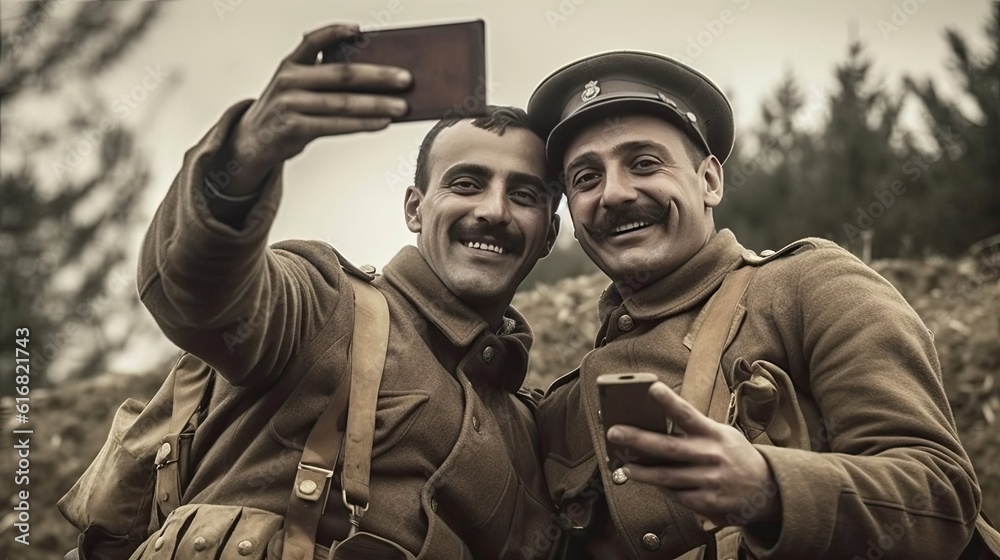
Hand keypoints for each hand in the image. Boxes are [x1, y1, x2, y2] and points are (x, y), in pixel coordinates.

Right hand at [219, 23, 411, 194]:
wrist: (253, 142)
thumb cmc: (287, 111)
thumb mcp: (296, 86)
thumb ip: (322, 75)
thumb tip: (374, 76)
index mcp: (291, 64)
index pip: (313, 40)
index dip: (335, 32)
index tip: (359, 30)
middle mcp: (288, 80)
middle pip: (340, 74)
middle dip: (378, 77)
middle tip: (406, 79)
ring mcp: (290, 104)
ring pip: (342, 103)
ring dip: (376, 105)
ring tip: (402, 106)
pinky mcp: (294, 128)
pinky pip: (336, 125)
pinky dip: (362, 124)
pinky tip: (382, 122)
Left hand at [606, 382, 780, 526]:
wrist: (767, 489)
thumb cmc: (734, 455)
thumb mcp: (721, 435)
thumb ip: (693, 431)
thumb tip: (654, 427)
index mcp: (714, 434)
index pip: (688, 413)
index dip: (669, 401)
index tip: (651, 387)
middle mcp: (711, 456)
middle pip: (668, 447)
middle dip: (638, 439)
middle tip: (613, 432)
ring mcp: (709, 480)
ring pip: (667, 477)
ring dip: (642, 472)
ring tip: (624, 467)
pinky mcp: (708, 502)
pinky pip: (677, 495)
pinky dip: (662, 488)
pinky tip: (651, 482)